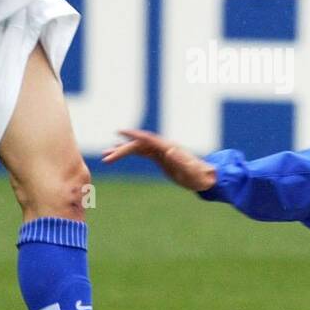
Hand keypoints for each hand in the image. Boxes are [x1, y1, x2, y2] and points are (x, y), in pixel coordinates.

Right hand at [101, 129, 216, 191]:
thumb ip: (182, 161)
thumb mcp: (191, 171)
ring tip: (105, 156)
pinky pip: (141, 153)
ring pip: (137, 148)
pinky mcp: (159, 158)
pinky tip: (117, 156)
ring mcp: (160, 151)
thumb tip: (170, 151)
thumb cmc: (199, 176)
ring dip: (122, 151)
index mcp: (168, 147)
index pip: (147, 138)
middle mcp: (162, 147)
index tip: (119, 132)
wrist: (205, 178)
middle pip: (138, 144)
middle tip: (106, 157)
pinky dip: (128, 153)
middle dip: (121, 150)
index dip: (134, 135)